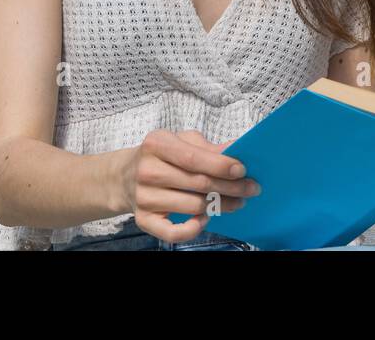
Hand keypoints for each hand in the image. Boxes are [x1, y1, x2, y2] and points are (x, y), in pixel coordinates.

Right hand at [121, 129, 259, 242]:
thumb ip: (206, 147)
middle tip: (250, 189)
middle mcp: (148, 171)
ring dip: (220, 206)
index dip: (220, 165)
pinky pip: (172, 232)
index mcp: (157, 144)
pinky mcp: (143, 220)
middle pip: (197, 183)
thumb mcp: (180, 141)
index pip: (193, 158)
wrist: (124, 176)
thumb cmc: (160, 156)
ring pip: (192, 206)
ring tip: (237, 202)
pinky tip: (206, 219)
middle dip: (230, 187)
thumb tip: (237, 149)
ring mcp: (144, 198)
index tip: (242, 170)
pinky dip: (192, 229)